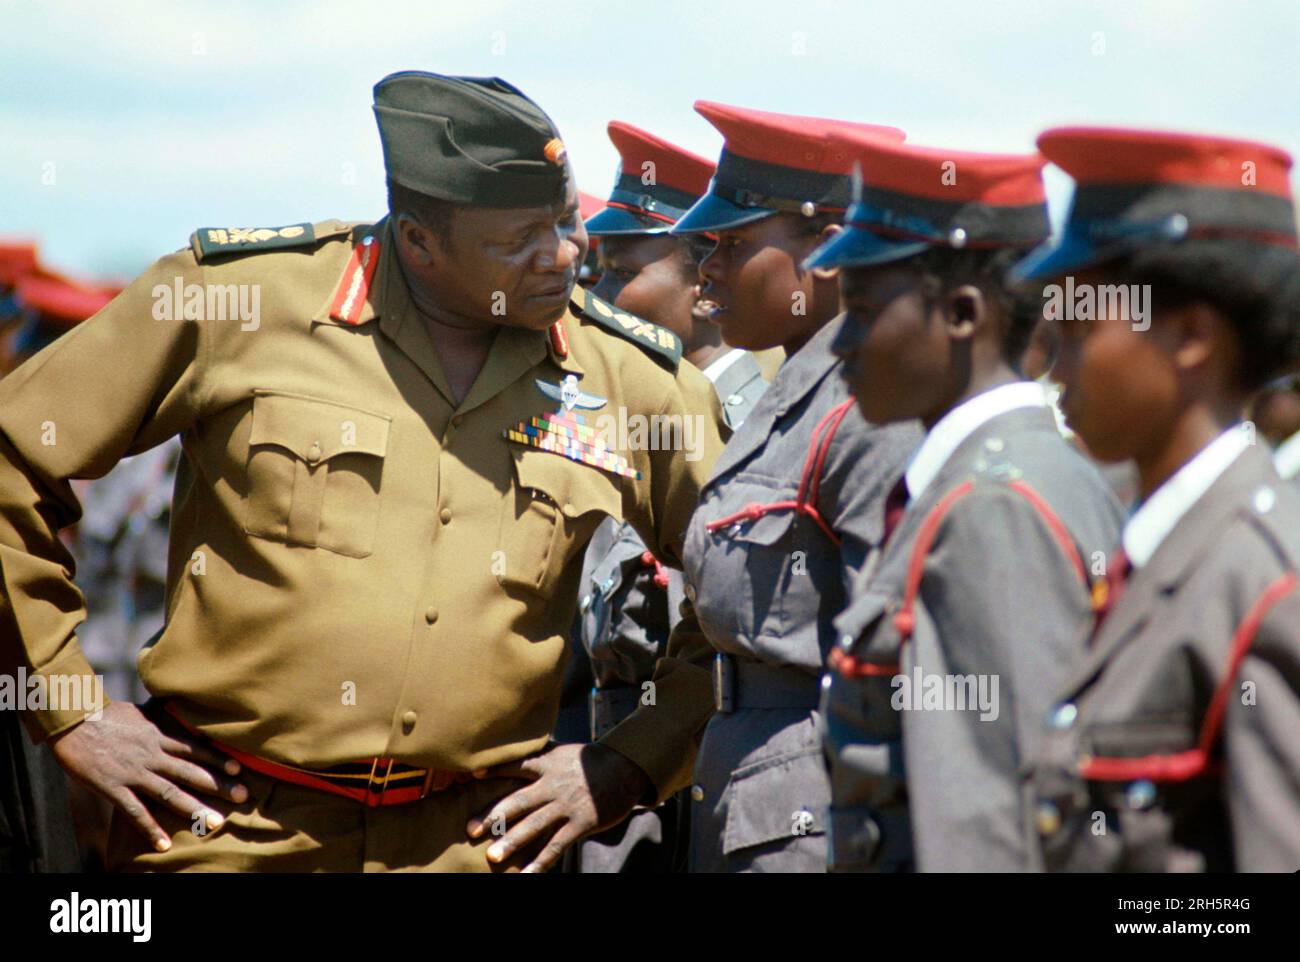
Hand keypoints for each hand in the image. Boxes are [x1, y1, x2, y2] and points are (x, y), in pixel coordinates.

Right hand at [48, 701, 247, 852]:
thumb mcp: (141, 712)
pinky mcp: (114, 787)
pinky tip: (164, 843)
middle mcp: (152, 755)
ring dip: (194, 809)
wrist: (73, 721)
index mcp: (159, 736)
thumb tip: (177, 709)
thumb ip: (160, 718)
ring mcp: (134, 773)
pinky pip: (135, 812)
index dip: (218, 758)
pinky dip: (150, 828)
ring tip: (215, 822)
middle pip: (191, 772)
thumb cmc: (106, 714)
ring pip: (170, 793)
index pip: (196, 748)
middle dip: (219, 785)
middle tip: (244, 796)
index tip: (240, 768)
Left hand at [466, 743, 651, 872]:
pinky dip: (541, 862)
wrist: (624, 769)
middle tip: (470, 829)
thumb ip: (537, 758)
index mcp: (547, 765)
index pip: (517, 766)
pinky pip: (557, 846)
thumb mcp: (562, 752)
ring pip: (535, 826)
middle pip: (519, 801)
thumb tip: (510, 756)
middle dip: (494, 816)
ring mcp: (566, 806)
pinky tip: (526, 875)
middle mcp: (553, 785)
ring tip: (493, 856)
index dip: (496, 770)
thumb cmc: (587, 762)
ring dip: (513, 841)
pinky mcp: (580, 824)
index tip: (473, 776)